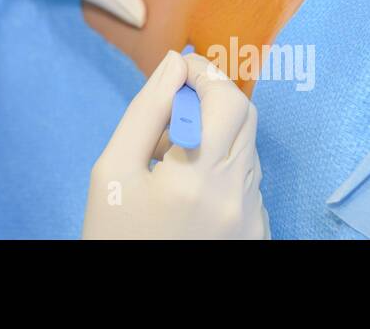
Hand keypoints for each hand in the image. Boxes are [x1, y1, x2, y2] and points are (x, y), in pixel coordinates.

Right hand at [82, 50, 270, 239]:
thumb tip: (173, 64)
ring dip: (216, 137)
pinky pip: (249, 182)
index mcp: (196, 177)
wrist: (135, 304)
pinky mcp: (257, 234)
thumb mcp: (112, 170)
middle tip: (170, 118)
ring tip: (171, 161)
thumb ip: (145, 111)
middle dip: (211, 101)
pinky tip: (188, 192)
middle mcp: (235, 197)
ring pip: (248, 148)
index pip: (226, 98)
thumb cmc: (112, 236)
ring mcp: (252, 219)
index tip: (175, 74)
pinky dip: (223, 170)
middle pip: (245, 117)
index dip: (202, 73)